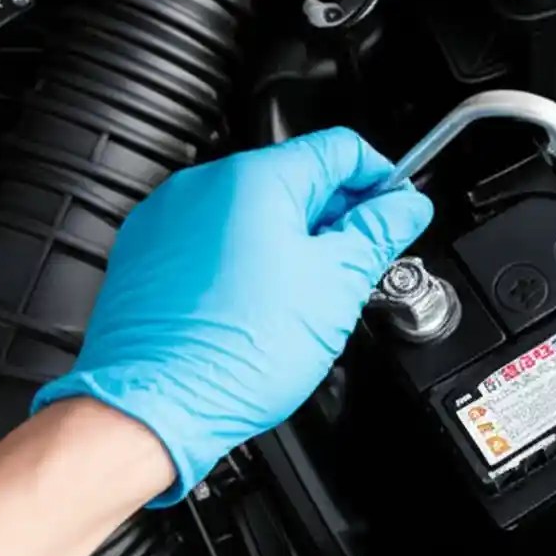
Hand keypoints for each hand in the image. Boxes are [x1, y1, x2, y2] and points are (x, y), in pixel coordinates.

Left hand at [30, 128, 432, 505]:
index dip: (383, 178)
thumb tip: (407, 207)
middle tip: (361, 263)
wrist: (155, 407)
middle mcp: (205, 185)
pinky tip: (261, 305)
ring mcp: (170, 218)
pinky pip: (215, 239)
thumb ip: (380, 232)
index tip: (397, 210)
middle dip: (338, 216)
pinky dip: (247, 260)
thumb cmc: (235, 353)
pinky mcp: (148, 253)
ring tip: (307, 296)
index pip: (342, 148)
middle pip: (299, 177)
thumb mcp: (337, 286)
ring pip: (256, 211)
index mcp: (257, 178)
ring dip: (293, 240)